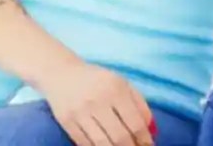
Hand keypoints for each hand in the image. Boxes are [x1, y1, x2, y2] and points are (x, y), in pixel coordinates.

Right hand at [40, 62, 154, 145]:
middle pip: (120, 137)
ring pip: (102, 144)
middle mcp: (98, 100)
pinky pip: (85, 144)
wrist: (61, 73)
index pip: (135, 123)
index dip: (144, 140)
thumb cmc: (98, 80)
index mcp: (115, 89)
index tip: (148, 145)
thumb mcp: (122, 84)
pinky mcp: (66, 122)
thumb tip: (151, 131)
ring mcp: (80, 112)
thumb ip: (140, 105)